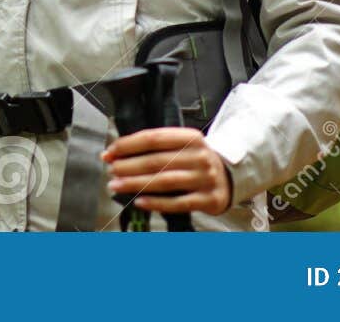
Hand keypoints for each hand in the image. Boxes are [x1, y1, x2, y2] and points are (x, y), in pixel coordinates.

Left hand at [101, 126, 233, 215]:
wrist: (228, 177)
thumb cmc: (195, 160)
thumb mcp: (181, 146)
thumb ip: (153, 148)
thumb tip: (114, 153)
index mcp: (190, 137)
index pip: (153, 138)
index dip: (128, 145)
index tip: (110, 152)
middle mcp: (199, 156)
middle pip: (156, 160)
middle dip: (128, 166)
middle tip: (111, 171)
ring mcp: (205, 178)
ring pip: (164, 181)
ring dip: (136, 184)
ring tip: (117, 185)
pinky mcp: (208, 199)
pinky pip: (178, 202)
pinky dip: (156, 203)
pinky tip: (139, 201)